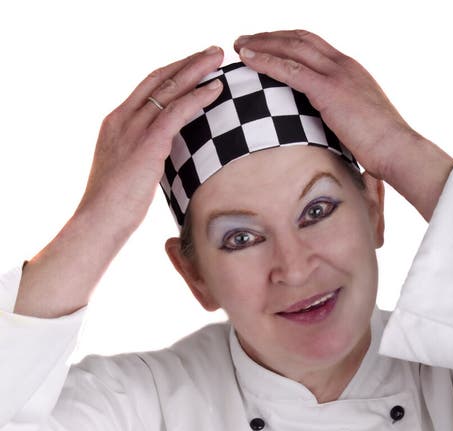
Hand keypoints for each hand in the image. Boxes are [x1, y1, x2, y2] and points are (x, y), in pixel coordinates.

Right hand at [75, 46, 224, 237]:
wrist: (98, 221)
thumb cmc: (113, 209)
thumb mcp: (127, 175)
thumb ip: (143, 160)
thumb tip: (161, 164)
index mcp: (115, 125)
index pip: (146, 88)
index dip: (171, 74)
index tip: (192, 65)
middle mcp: (122, 120)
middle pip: (159, 80)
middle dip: (187, 63)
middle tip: (212, 52)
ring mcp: (133, 129)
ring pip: (170, 89)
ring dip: (197, 70)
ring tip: (218, 58)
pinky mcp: (147, 143)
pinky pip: (177, 111)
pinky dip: (198, 97)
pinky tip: (216, 88)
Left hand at [233, 30, 416, 182]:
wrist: (398, 149)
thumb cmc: (384, 147)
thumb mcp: (360, 123)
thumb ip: (343, 117)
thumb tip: (330, 132)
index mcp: (351, 71)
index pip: (314, 45)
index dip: (288, 42)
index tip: (268, 45)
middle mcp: (343, 65)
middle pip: (300, 38)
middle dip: (271, 36)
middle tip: (246, 41)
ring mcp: (337, 74)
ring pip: (292, 47)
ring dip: (262, 44)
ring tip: (239, 46)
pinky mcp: (329, 90)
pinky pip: (290, 69)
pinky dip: (266, 61)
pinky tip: (248, 60)